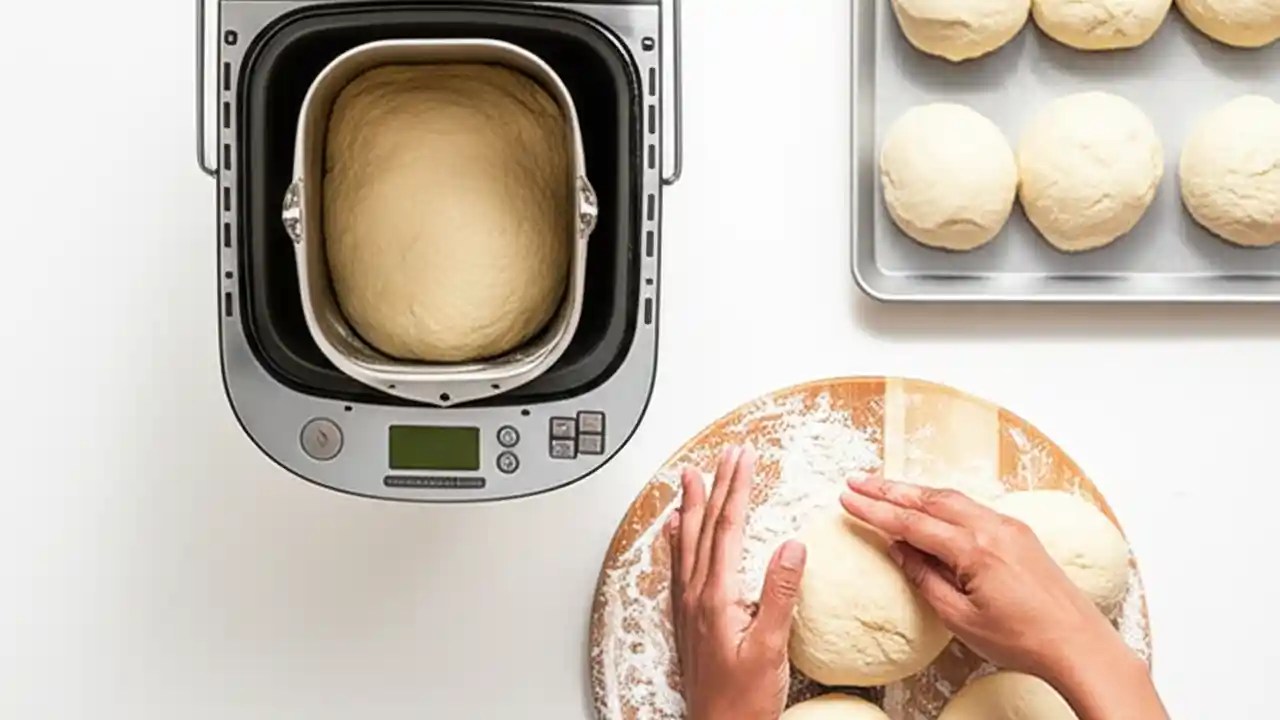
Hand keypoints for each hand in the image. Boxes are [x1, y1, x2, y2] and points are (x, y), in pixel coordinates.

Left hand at [668, 445, 807, 719]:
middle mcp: (697, 595)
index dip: (737, 488)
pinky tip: (675, 530)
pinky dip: (677, 540)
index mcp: (717, 595)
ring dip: (691, 505)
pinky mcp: (688, 620)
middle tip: (726, 453)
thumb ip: (780, 593)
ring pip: (687, 542)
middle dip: (717, 485)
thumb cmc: (743, 700)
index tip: (745, 458)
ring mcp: (688, 606)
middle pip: (706, 526)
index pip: (728, 527)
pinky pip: (678, 566)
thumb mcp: (771, 647)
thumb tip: (793, 546)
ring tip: (692, 477)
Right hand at [840, 475, 1167, 719]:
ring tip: (882, 487)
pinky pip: (971, 508)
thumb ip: (925, 577)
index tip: (847, 500)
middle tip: (855, 481)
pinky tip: (926, 505)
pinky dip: (941, 502)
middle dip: (888, 489)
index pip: (911, 523)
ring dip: (914, 492)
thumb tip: (899, 548)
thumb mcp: (960, 617)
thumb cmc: (1022, 640)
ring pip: (950, 498)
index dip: (875, 511)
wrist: (1079, 644)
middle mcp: (992, 527)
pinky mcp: (1018, 533)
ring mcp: (1008, 526)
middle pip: (929, 499)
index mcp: (974, 549)